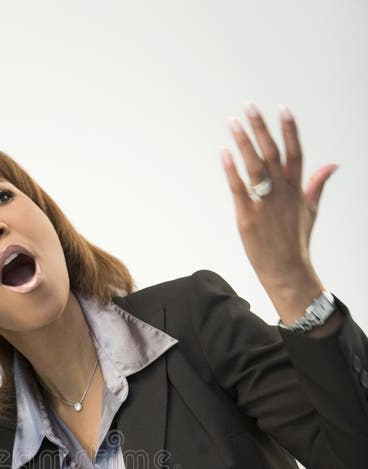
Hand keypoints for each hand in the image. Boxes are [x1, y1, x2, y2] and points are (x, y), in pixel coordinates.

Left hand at [220, 102, 338, 291]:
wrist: (286, 271)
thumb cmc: (296, 242)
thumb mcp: (311, 211)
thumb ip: (318, 184)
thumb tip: (333, 164)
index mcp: (297, 189)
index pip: (295, 152)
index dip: (290, 130)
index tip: (283, 109)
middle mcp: (282, 194)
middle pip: (272, 153)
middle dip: (261, 128)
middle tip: (249, 107)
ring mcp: (264, 206)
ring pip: (254, 167)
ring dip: (243, 142)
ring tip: (234, 122)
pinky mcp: (247, 219)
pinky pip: (238, 189)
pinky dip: (231, 170)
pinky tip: (224, 152)